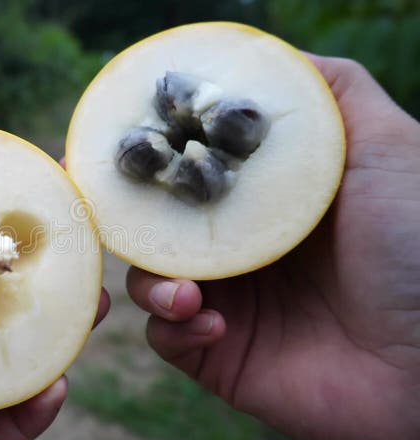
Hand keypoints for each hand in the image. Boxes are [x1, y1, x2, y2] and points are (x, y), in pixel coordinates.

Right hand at [126, 54, 419, 439]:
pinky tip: (211, 321)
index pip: (190, 169)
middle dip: (115, 213)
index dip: (147, 154)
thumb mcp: (388, 147)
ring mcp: (228, 300)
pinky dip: (173, 323)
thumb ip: (330, 93)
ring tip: (184, 288)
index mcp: (266, 200)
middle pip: (155, 222)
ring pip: (147, 277)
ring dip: (150, 279)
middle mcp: (241, 246)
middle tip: (85, 202)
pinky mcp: (218, 351)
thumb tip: (265, 56)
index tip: (104, 140)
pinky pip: (165, 334)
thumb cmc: (418, 249)